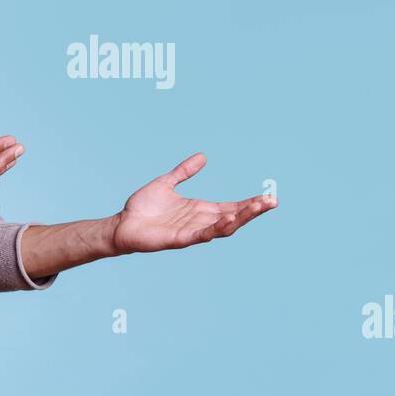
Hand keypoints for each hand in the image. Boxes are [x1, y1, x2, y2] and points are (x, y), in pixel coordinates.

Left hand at [108, 152, 276, 255]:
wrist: (121, 224)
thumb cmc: (143, 207)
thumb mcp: (167, 183)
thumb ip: (184, 171)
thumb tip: (202, 157)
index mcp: (201, 210)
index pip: (232, 207)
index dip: (250, 203)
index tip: (269, 197)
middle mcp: (200, 222)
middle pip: (234, 217)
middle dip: (253, 210)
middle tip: (272, 201)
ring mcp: (192, 231)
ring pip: (224, 227)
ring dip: (242, 218)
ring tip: (258, 207)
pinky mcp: (180, 239)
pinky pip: (202, 234)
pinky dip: (217, 227)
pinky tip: (229, 218)